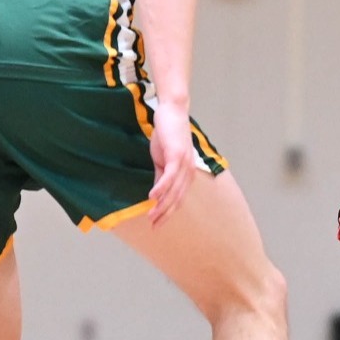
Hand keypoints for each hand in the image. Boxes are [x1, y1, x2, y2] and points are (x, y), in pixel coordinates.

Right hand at [147, 102, 197, 223]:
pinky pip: (169, 176)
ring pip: (173, 191)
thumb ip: (161, 176)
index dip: (167, 213)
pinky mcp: (177, 155)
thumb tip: (156, 194)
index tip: (157, 225)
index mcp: (185, 174)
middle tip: (154, 226)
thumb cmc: (167, 135)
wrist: (172, 113)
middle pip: (177, 199)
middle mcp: (188, 172)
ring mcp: (184, 164)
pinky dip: (161, 188)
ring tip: (151, 216)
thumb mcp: (162, 159)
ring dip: (162, 206)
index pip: (177, 199)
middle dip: (165, 214)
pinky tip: (151, 197)